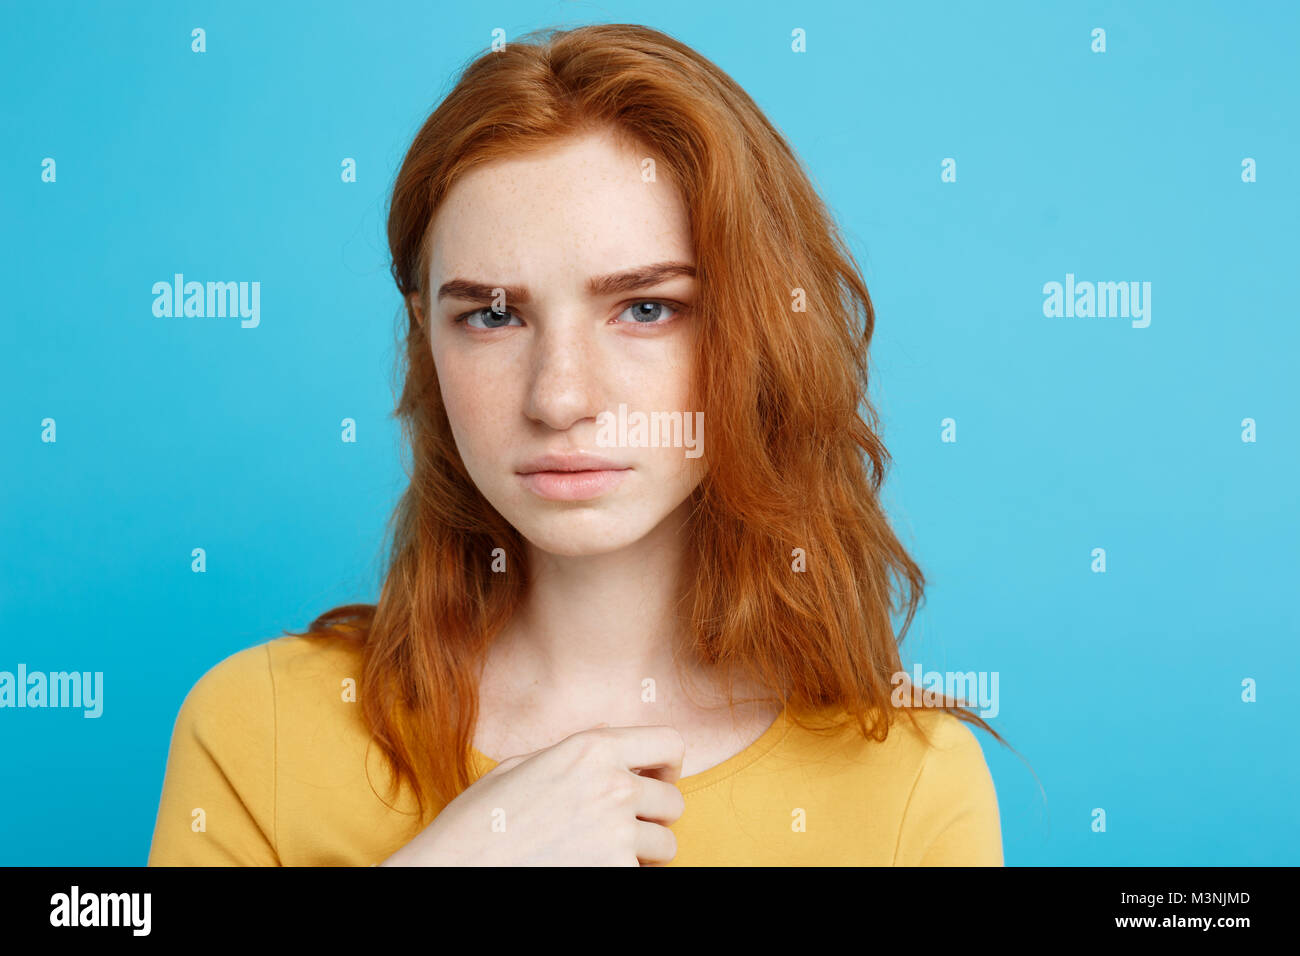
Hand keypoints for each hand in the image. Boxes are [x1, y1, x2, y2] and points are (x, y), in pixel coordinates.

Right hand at [380, 722, 685, 865]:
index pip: (671, 743)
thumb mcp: (523, 766)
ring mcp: (616, 835)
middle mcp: (612, 787)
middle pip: (673, 801)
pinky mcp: (616, 873)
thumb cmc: (480, 821)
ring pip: (665, 845)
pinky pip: (643, 875)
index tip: (654, 781)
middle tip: (621, 828)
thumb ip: (576, 750)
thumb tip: (611, 734)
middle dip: (652, 816)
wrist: (453, 872)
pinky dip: (623, 874)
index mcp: (591, 750)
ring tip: (599, 853)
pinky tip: (585, 869)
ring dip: (642, 852)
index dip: (668, 764)